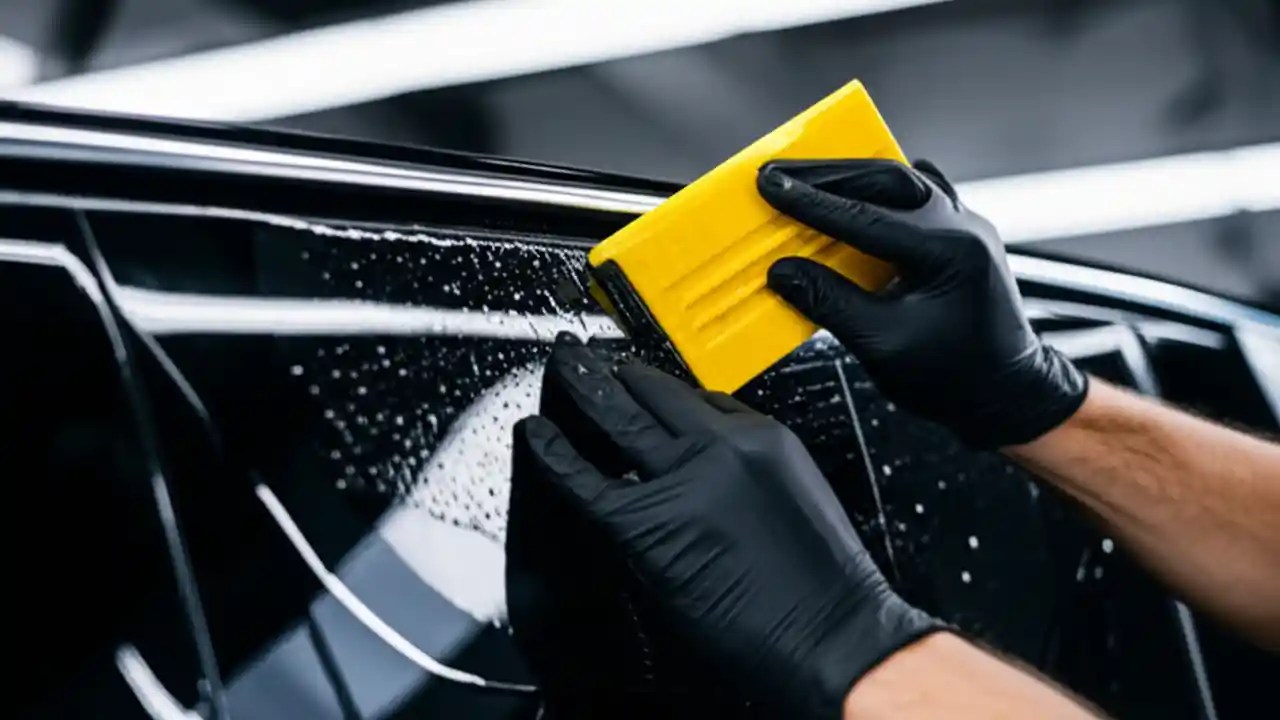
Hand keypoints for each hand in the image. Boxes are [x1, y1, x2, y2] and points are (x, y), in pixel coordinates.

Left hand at [513, 341, 941, 718]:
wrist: (832, 634)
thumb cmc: (825, 585)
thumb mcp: (796, 498)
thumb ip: (748, 469)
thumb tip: (706, 462)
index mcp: (761, 436)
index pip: (698, 394)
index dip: (660, 387)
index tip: (641, 382)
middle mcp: (719, 444)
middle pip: (652, 391)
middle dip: (614, 370)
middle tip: (588, 355)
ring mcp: (680, 478)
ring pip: (616, 418)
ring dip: (583, 387)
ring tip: (563, 368)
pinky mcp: (646, 521)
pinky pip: (585, 476)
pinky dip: (554, 452)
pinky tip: (537, 434)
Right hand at [758, 158, 1087, 447]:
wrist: (1009, 396)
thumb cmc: (956, 380)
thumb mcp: (882, 346)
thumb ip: (829, 303)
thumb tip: (783, 273)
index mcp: (947, 253)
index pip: (864, 217)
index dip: (810, 202)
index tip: (770, 186)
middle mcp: (962, 228)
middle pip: (886, 180)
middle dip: (826, 174)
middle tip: (778, 171)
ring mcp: (967, 227)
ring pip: (904, 181)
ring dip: (853, 176)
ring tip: (807, 176)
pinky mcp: (963, 237)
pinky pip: (920, 196)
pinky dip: (883, 190)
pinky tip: (861, 189)